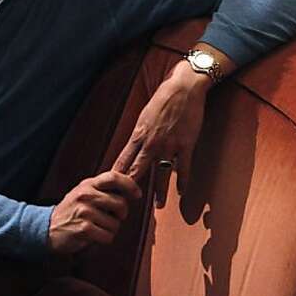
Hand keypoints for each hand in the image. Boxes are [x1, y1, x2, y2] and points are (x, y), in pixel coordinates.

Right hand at [48, 169, 141, 253]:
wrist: (46, 228)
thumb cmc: (70, 211)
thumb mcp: (83, 193)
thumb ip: (101, 190)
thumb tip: (127, 191)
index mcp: (87, 184)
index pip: (113, 177)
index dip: (129, 185)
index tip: (137, 194)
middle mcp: (86, 195)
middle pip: (120, 203)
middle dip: (120, 215)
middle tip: (110, 217)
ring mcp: (85, 212)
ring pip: (116, 224)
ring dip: (110, 229)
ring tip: (96, 227)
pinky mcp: (84, 228)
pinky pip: (108, 236)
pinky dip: (104, 239)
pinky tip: (92, 236)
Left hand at [112, 58, 211, 205]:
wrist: (182, 89)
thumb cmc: (163, 101)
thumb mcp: (144, 117)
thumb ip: (140, 135)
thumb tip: (134, 150)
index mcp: (138, 135)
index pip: (124, 160)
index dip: (116, 175)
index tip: (110, 188)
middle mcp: (151, 143)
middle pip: (138, 169)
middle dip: (132, 188)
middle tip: (127, 204)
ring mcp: (168, 145)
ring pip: (161, 173)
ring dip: (159, 191)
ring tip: (158, 206)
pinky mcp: (185, 144)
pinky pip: (183, 167)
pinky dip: (182, 181)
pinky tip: (181, 192)